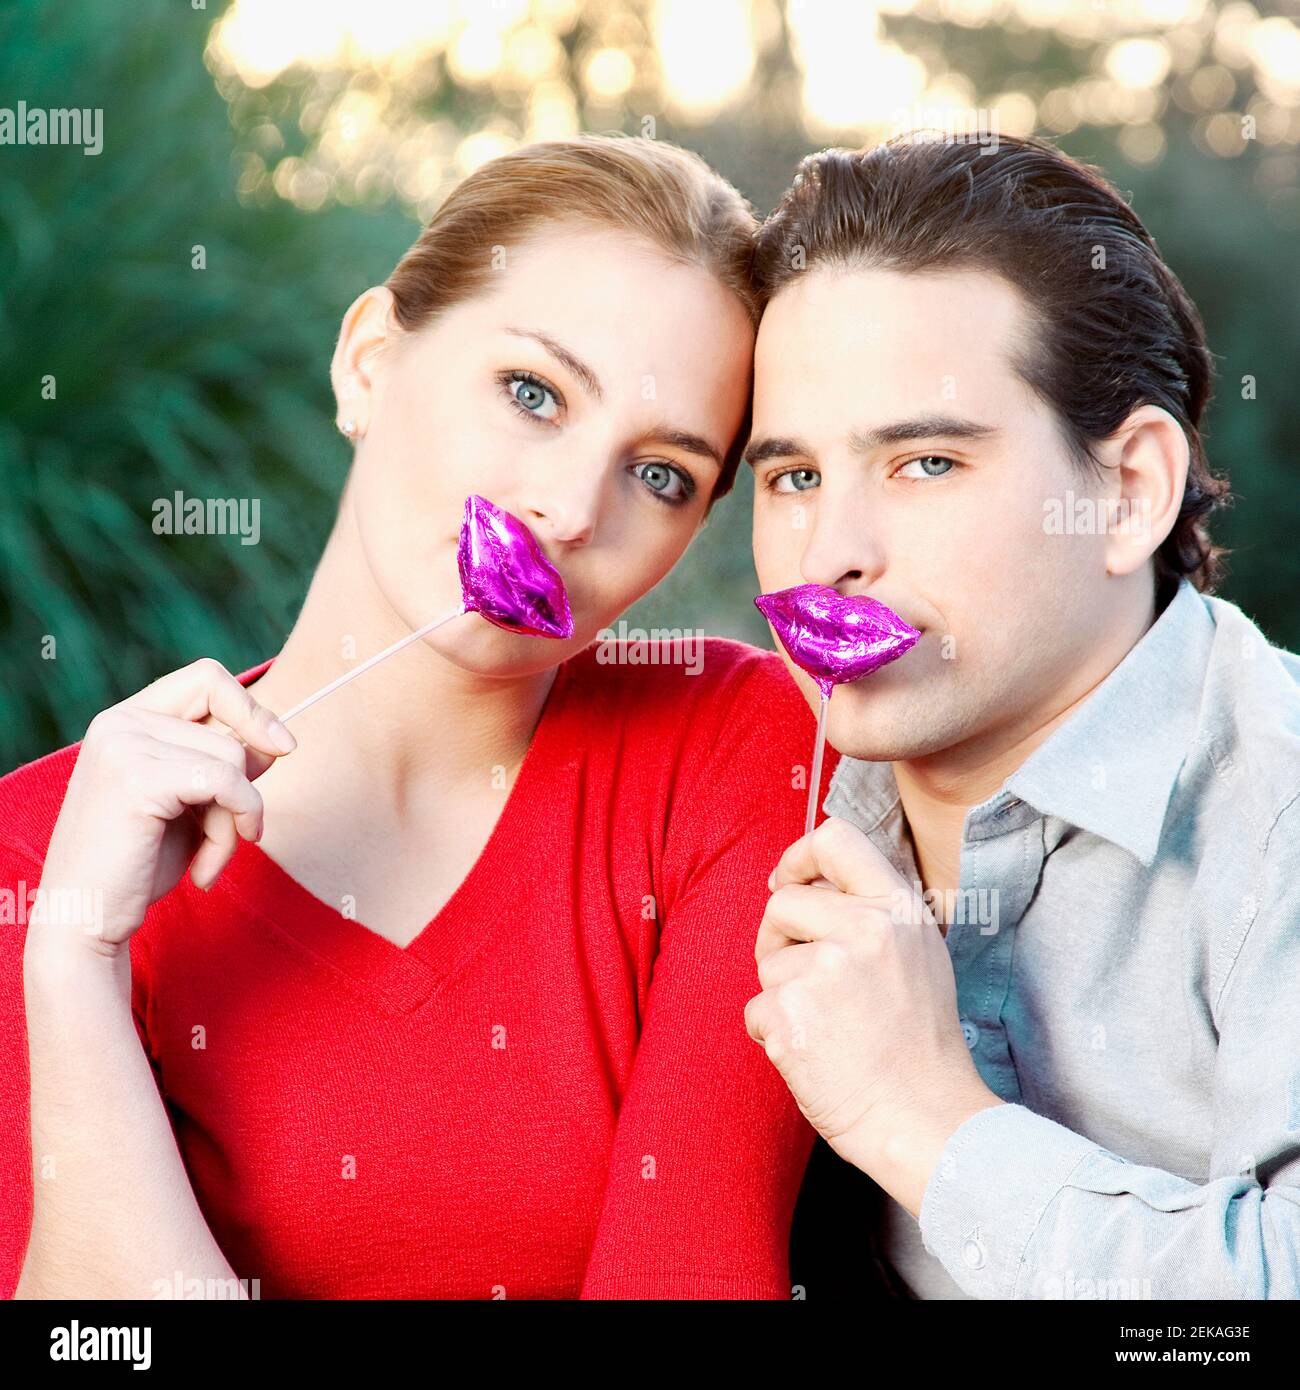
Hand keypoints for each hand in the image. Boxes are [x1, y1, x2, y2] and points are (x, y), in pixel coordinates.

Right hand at [30, 658, 294, 962]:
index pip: (207, 678)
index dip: (252, 708)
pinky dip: (236, 825)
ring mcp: (124, 746)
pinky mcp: (137, 779)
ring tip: (209, 856)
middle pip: (230, 729)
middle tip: (232, 832)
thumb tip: (278, 740)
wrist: (86, 919)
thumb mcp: (191, 804)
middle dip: (244, 787)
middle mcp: (120, 723)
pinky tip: (208, 868)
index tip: (284, 746)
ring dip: (236, 819)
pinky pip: (227, 784)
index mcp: (126, 720)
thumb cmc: (138, 863)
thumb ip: (225, 765)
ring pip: (233, 760)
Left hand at [744, 817, 998, 1191]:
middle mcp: (864, 929)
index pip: (835, 838)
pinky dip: (775, 1034)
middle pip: (782, 903)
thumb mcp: (918, 954)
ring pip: (767, 963)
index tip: (787, 881)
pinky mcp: (791, 1013)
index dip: (798, 857)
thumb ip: (873, 913)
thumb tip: (808, 883)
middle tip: (808, 981)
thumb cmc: (919, 1045)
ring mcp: (825, 970)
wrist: (927, 1121)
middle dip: (779, 939)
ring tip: (829, 1028)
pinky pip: (757, 1009)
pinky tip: (816, 1053)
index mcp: (898, 909)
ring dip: (782, 995)